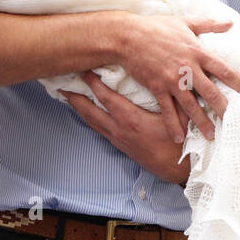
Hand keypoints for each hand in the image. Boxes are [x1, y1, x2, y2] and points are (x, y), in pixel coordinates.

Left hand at [60, 71, 191, 182]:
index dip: (92, 82)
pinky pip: (97, 127)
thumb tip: (175, 77)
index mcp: (130, 119)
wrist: (177, 170)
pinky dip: (87, 116)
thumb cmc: (179, 143)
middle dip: (73, 95)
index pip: (105, 97)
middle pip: (88, 109)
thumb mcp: (179, 117)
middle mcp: (118, 129)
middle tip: (60, 81)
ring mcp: (117, 138)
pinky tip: (85, 111)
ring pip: (90, 120)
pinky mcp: (119, 144)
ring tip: (66, 93)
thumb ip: (173, 97)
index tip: (83, 68)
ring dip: (77, 106)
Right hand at [114, 15, 239, 142]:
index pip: (225, 71)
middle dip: (225, 109)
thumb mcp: (186, 21)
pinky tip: (179, 138)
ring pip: (191, 106)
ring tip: (211, 136)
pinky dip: (173, 125)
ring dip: (202, 122)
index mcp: (198, 52)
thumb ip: (209, 24)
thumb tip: (230, 23)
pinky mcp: (157, 88)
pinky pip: (168, 110)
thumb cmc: (157, 27)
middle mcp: (188, 69)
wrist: (128, 36)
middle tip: (235, 123)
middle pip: (212, 93)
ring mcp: (172, 80)